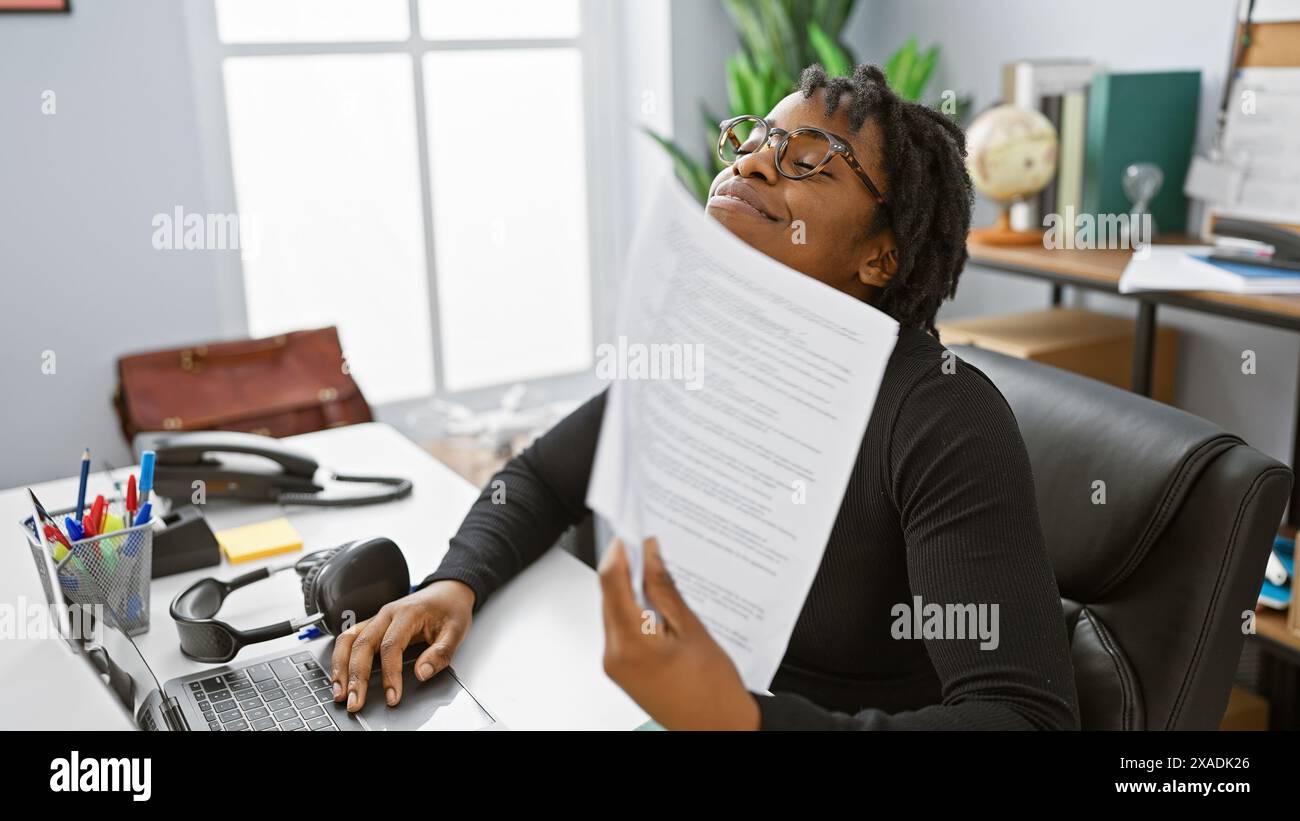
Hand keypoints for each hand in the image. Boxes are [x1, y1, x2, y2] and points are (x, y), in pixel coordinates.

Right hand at [330, 579, 475, 711]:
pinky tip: (339, 676)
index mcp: (408, 613)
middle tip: (354, 702)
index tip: (392, 697)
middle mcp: (387, 613)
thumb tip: (422, 673)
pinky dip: (340, 658)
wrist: (447, 591)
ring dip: (340, 667)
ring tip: (338, 692)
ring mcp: (377, 618)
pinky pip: (349, 639)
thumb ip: (441, 653)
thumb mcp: (456, 631)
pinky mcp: (372, 624)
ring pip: (348, 639)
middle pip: (363, 643)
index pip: (391, 645)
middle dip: (356, 676)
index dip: (390, 674)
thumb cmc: (450, 610)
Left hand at [599, 537, 759, 730]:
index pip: (610, 582)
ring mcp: (615, 665)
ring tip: (657, 577)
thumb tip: (650, 554)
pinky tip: (655, 604)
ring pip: (613, 611)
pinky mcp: (620, 670)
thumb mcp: (692, 628)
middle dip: (626, 570)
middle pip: (609, 596)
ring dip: (630, 591)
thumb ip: (665, 588)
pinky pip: (620, 629)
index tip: (629, 534)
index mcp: (632, 642)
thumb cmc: (713, 689)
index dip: (618, 553)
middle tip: (647, 549)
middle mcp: (615, 655)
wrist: (718, 728)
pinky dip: (633, 612)